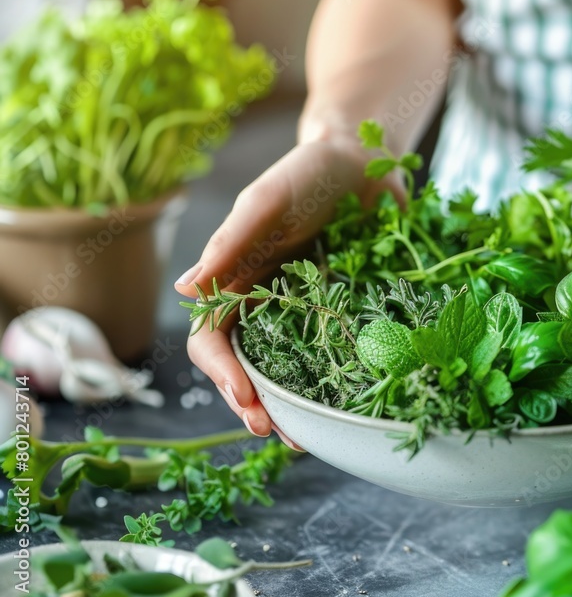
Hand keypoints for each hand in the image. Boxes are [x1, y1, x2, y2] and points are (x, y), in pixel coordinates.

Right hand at [175, 140, 401, 446]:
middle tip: (273, 431)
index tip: (243, 396)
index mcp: (236, 282)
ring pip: (288, 371)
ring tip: (307, 436)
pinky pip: (335, 355)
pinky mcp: (344, 312)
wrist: (362, 160)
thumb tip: (183, 291)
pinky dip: (335, 385)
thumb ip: (230, 242)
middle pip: (246, 367)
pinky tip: (347, 409)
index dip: (222, 372)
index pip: (214, 339)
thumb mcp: (267, 202)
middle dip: (253, 403)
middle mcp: (266, 305)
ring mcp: (305, 312)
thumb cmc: (305, 173)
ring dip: (290, 407)